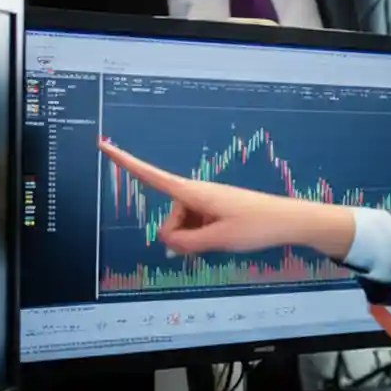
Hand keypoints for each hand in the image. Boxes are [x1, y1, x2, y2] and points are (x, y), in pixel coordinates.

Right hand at [97, 140, 351, 256]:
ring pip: (183, 227)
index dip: (126, 162)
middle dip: (179, 236)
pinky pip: (196, 228)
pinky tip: (220, 242)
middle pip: (169, 219)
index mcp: (193, 192)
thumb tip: (167, 242)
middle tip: (208, 245)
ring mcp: (206, 202)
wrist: (288, 221)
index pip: (151, 176)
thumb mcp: (218, 240)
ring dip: (193, 240)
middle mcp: (196, 193)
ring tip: (220, 242)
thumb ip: (186, 243)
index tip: (102, 145)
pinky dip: (201, 238)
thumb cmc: (255, 226)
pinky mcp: (215, 210)